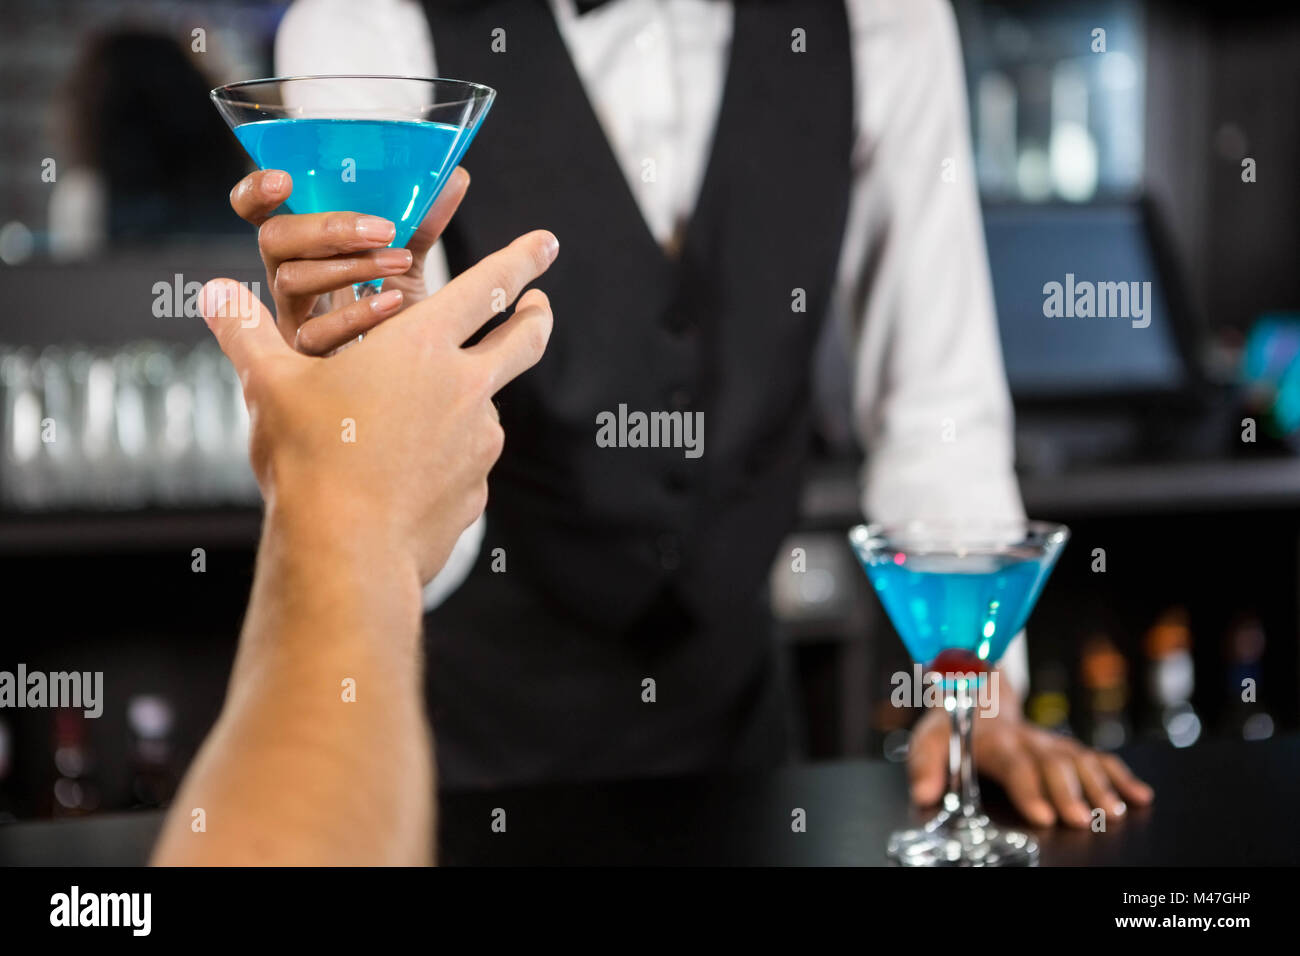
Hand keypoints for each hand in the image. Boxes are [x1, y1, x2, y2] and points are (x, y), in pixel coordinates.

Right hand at [199, 229, 557, 582]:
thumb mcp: (270, 387)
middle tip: (539, 305)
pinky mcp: (477, 489)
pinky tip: (408, 474)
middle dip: (536, 315)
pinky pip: (467, 462)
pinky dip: (448, 456)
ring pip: (487, 406)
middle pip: (524, 339)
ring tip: (418, 418)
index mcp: (425, 344)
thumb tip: (213, 293)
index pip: (489, 284)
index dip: (523, 258)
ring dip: (468, 400)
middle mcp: (467, 388)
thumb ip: (246, 334)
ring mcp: (479, 441)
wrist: (347, 551)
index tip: (547, 243)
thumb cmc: (310, 459)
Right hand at [228, 165, 470, 354]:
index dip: (257, 192)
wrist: (412, 388)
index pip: (259, 211)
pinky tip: (392, 304)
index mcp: (303, 249)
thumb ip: (422, 224)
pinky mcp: (307, 362)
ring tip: (398, 262)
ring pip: (290, 282)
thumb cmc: (397, 322)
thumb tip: (454, 178)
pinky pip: (315, 334)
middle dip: (324, 228)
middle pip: (273, 240)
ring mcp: (293, 322)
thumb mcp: (408, 266)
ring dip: (347, 266)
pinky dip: (356, 316)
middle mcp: (289, 281)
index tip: (283, 178)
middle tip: (379, 228)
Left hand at [908, 681, 1153, 827]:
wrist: (974, 695)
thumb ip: (925, 768)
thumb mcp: (928, 741)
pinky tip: (1141, 796)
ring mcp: (1051, 742)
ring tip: (1115, 812)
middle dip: (1070, 793)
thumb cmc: (951, 729)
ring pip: (1081, 760)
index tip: (1042, 815)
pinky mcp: (1066, 747)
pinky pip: (1099, 758)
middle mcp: (1028, 740)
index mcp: (994, 740)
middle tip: (1082, 820)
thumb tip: (925, 794)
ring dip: (1100, 786)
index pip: (1014, 764)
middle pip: (1054, 764)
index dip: (1029, 789)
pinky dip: (1122, 776)